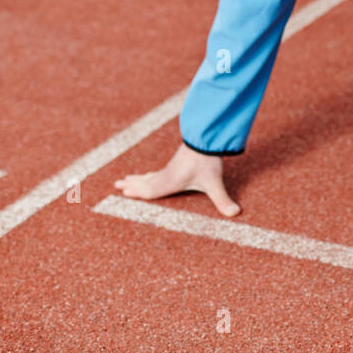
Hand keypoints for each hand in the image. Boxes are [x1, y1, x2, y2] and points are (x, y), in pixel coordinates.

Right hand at [114, 143, 240, 217]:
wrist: (206, 138)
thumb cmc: (207, 161)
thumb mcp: (214, 182)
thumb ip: (223, 199)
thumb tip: (236, 213)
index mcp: (170, 182)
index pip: (150, 191)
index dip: (137, 193)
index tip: (123, 192)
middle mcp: (166, 175)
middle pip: (145, 182)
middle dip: (132, 185)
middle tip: (116, 185)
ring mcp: (170, 168)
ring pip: (149, 175)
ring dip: (137, 179)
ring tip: (124, 179)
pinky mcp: (175, 162)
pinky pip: (157, 171)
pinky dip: (148, 175)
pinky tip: (147, 175)